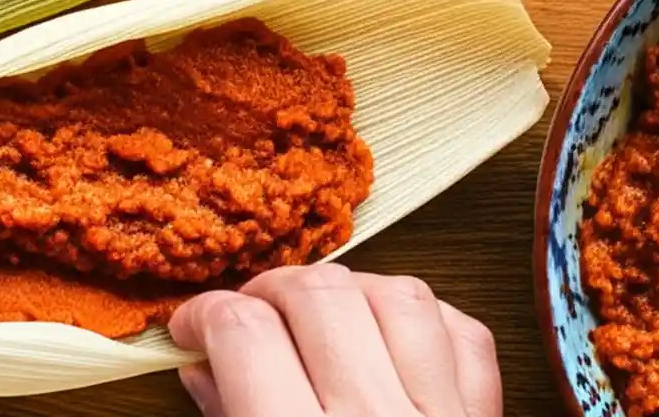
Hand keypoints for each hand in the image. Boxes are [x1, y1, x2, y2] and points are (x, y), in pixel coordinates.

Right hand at [169, 264, 502, 416]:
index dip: (204, 314)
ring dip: (351, 293)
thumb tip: (203, 366)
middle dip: (272, 290)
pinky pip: (465, 334)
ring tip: (321, 318)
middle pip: (319, 295)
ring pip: (398, 296)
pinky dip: (426, 320)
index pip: (244, 334)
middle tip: (250, 315)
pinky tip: (393, 337)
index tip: (193, 327)